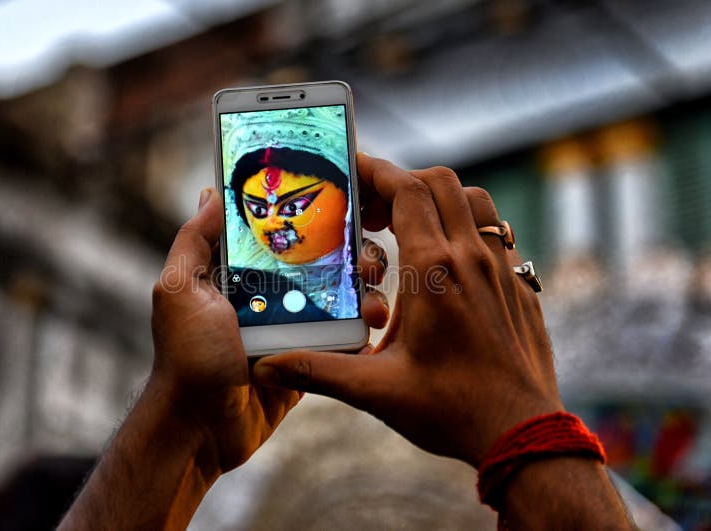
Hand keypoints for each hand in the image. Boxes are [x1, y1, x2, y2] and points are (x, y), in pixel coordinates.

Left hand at [151, 187, 389, 472]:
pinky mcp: (306, 358)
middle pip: (317, 261)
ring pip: (336, 298)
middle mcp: (266, 295)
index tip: (342, 199)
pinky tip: (376, 323)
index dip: (309, 216)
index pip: (280, 233)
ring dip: (361, 293)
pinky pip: (339, 338)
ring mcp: (289, 327)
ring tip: (375, 301)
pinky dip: (359, 331)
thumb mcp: (179, 291)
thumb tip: (211, 193)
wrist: (203, 430)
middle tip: (368, 258)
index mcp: (238, 273)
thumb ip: (194, 242)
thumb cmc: (187, 358)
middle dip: (349, 253)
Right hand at [253, 154, 563, 466]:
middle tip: (372, 208)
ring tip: (411, 225)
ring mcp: (502, 269)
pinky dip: (468, 226)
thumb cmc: (452, 410)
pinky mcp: (520, 286)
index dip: (376, 171)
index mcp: (434, 272)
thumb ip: (318, 370)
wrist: (523, 434)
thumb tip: (265, 367)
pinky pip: (496, 232)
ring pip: (474, 201)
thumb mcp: (376, 390)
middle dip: (401, 182)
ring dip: (440, 198)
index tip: (352, 168)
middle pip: (439, 183)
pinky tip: (449, 260)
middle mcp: (471, 259)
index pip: (406, 191)